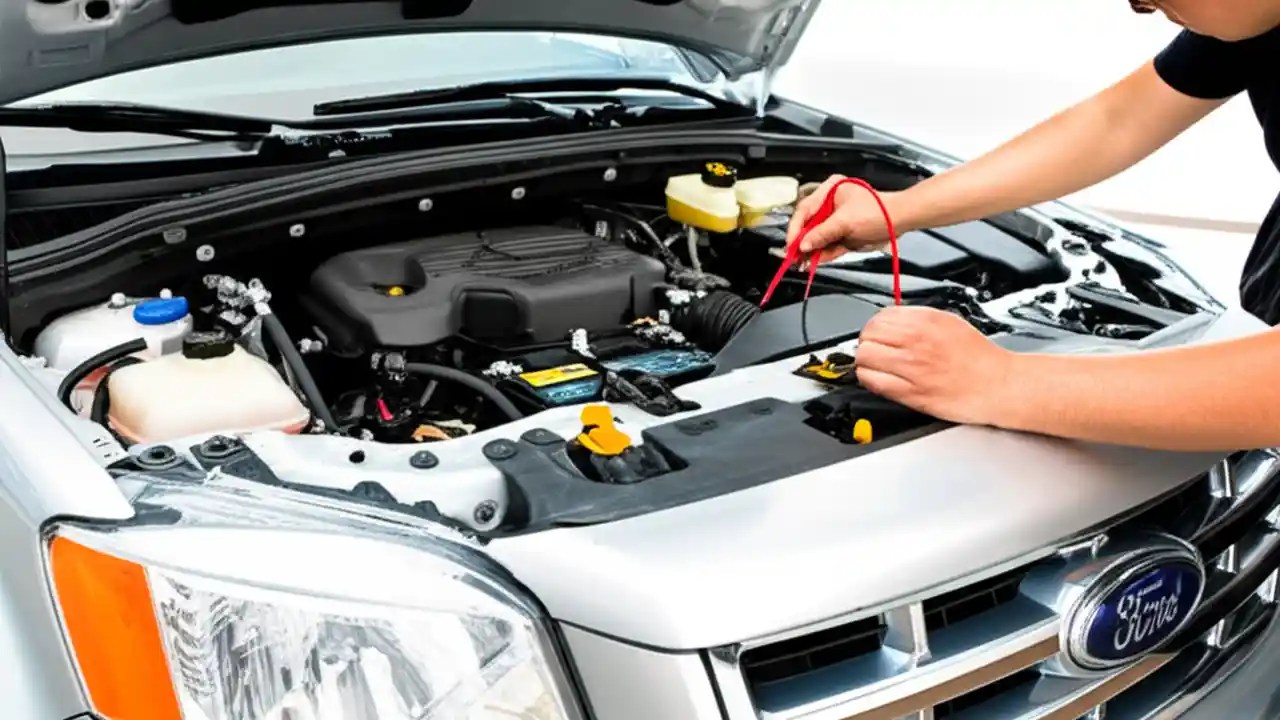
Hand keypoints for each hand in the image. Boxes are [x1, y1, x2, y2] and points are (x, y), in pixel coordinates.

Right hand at [786, 174, 901, 264]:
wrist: (900, 221)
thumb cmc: (877, 212)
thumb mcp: (845, 222)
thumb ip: (822, 234)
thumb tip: (803, 245)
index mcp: (829, 191)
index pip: (804, 210)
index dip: (795, 229)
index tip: (791, 245)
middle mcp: (829, 204)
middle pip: (808, 225)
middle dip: (801, 242)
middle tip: (793, 257)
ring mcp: (836, 221)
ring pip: (817, 237)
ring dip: (810, 251)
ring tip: (801, 263)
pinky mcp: (842, 234)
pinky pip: (828, 245)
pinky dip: (822, 254)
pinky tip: (813, 262)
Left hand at [855, 306, 1016, 425]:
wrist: (999, 385)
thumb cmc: (980, 358)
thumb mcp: (950, 323)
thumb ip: (919, 321)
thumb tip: (893, 321)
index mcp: (926, 321)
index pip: (879, 317)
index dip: (876, 327)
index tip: (879, 335)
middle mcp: (916, 341)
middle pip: (867, 336)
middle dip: (868, 343)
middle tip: (876, 351)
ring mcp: (912, 367)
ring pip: (864, 358)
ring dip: (866, 362)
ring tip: (876, 366)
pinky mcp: (911, 392)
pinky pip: (873, 381)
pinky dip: (869, 380)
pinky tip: (879, 379)